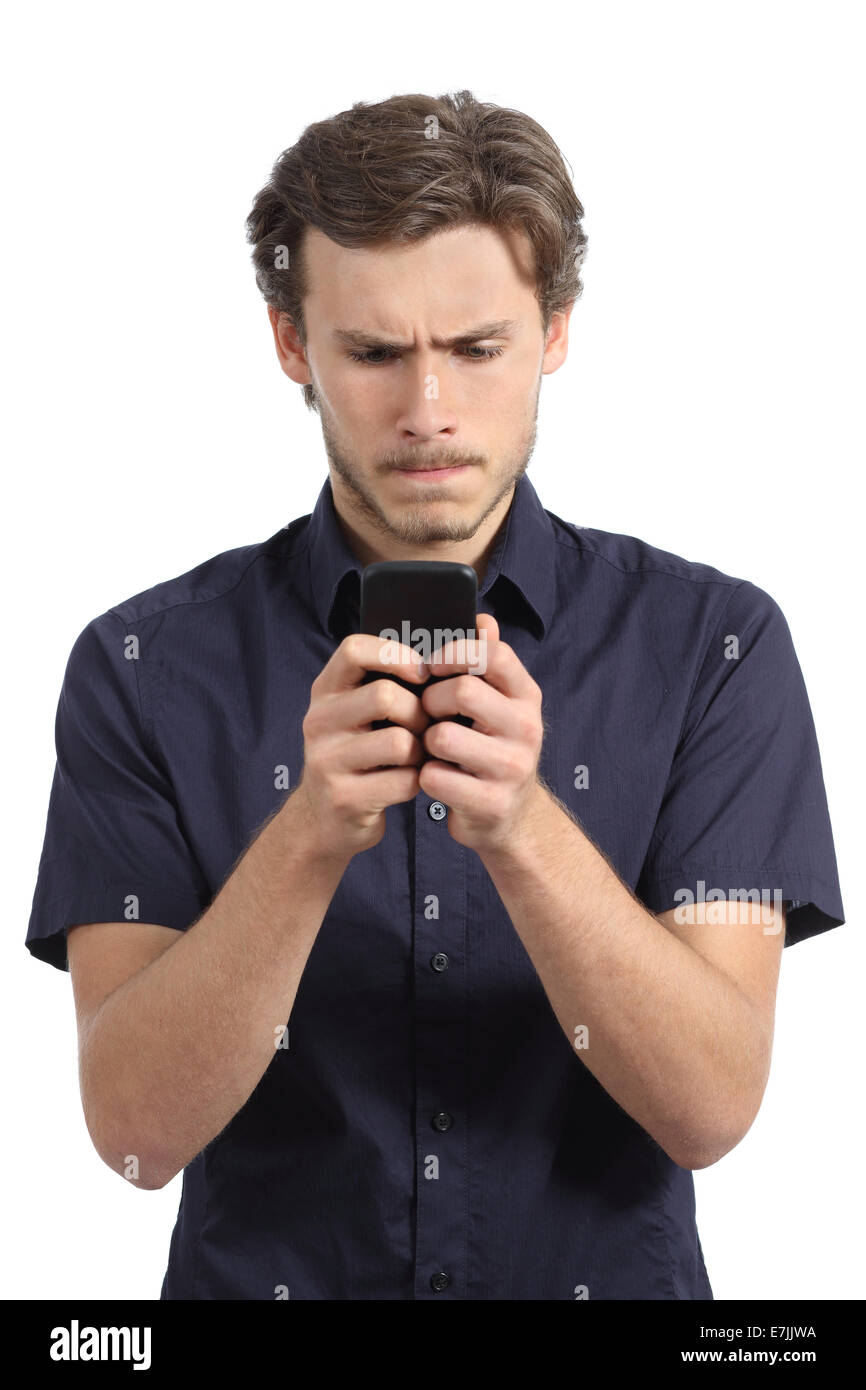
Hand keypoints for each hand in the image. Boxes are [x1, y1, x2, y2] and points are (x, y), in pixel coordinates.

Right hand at [295, 634, 430, 856]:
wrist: (325, 819)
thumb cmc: (360, 754)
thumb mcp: (360, 712)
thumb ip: (392, 680)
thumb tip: (462, 643)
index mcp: (325, 691)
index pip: (353, 649)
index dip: (395, 655)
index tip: (422, 673)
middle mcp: (319, 721)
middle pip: (386, 696)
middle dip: (420, 713)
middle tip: (426, 728)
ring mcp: (327, 761)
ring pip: (400, 742)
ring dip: (422, 751)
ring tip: (417, 757)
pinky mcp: (345, 798)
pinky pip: (404, 781)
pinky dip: (416, 782)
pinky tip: (407, 783)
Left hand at [417, 614, 544, 853]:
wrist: (507, 816)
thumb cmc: (489, 747)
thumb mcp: (497, 704)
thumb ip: (486, 663)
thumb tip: (483, 618)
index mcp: (527, 696)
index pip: (494, 654)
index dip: (455, 652)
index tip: (432, 664)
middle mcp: (528, 729)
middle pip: (462, 691)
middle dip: (430, 700)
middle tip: (425, 712)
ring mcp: (513, 769)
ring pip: (443, 737)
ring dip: (424, 741)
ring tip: (429, 747)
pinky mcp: (493, 804)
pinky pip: (436, 778)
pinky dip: (424, 777)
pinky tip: (432, 777)